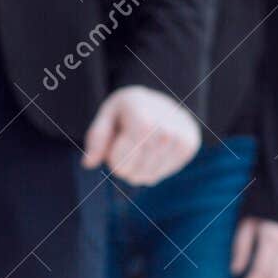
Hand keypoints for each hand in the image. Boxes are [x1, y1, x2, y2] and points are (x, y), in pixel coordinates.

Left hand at [82, 86, 199, 186]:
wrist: (160, 99)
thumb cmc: (128, 108)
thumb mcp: (107, 114)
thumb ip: (97, 138)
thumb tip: (88, 163)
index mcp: (143, 122)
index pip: (120, 165)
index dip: (112, 157)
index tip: (117, 140)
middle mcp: (165, 132)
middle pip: (133, 175)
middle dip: (124, 165)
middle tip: (129, 143)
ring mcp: (181, 140)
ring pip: (146, 178)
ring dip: (137, 168)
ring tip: (141, 145)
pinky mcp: (189, 147)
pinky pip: (159, 176)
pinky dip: (151, 168)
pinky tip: (153, 149)